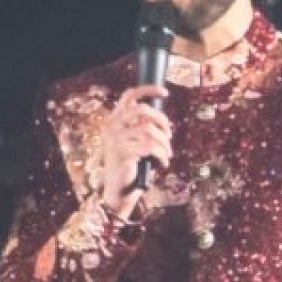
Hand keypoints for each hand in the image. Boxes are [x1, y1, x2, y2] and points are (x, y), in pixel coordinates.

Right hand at [99, 84, 172, 217]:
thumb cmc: (130, 167)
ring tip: (167, 153)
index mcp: (113, 121)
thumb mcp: (135, 143)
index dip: (148, 90)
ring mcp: (115, 139)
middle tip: (169, 134)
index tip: (164, 92)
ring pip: (149, 129)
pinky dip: (162, 154)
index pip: (129, 96)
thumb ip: (142, 128)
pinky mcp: (123, 152)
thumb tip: (162, 120)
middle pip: (142, 109)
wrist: (119, 191)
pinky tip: (163, 162)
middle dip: (161, 120)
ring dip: (164, 142)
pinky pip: (150, 147)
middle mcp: (111, 126)